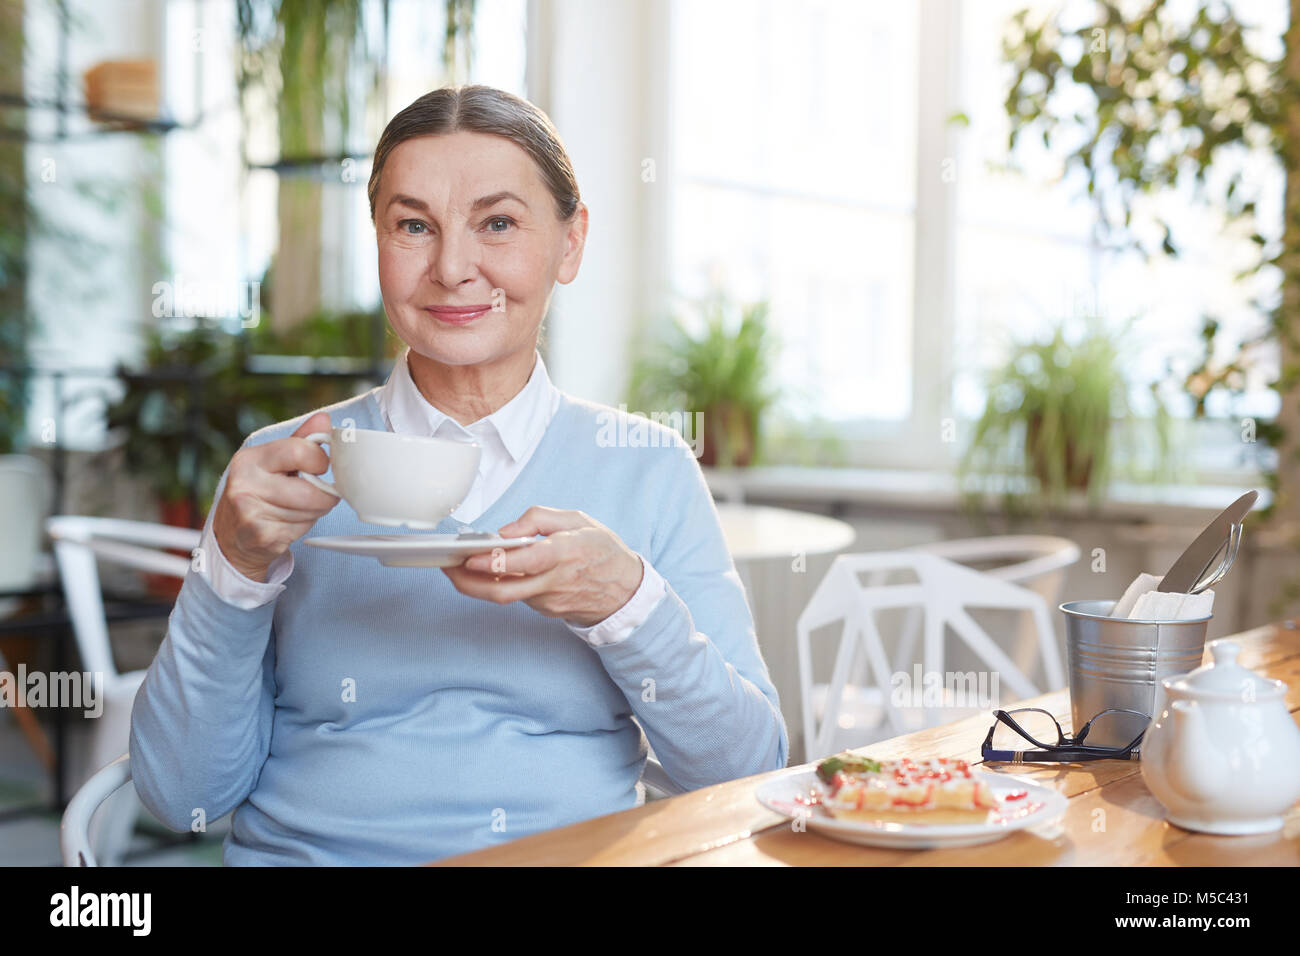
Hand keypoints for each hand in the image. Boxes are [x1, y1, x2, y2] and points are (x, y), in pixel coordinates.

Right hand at [211, 411, 340, 581]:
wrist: (231, 537)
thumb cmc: (257, 493)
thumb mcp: (272, 462)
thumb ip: (300, 441)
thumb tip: (324, 419)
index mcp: (249, 459)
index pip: (300, 451)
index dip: (320, 461)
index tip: (320, 467)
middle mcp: (245, 484)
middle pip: (310, 489)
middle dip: (324, 494)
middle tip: (317, 493)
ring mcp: (251, 512)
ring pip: (310, 510)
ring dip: (314, 512)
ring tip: (297, 508)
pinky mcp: (262, 536)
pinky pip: (302, 528)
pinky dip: (303, 527)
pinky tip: (287, 523)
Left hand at [443, 506, 643, 626]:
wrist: (626, 592)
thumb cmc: (602, 551)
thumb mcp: (578, 520)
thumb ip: (540, 518)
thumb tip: (506, 530)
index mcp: (566, 553)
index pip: (527, 561)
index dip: (495, 561)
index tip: (470, 556)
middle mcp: (555, 581)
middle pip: (504, 590)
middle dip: (469, 582)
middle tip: (447, 568)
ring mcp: (549, 601)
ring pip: (506, 595)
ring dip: (478, 583)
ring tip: (457, 567)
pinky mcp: (545, 611)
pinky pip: (517, 596)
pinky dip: (499, 584)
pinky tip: (487, 573)